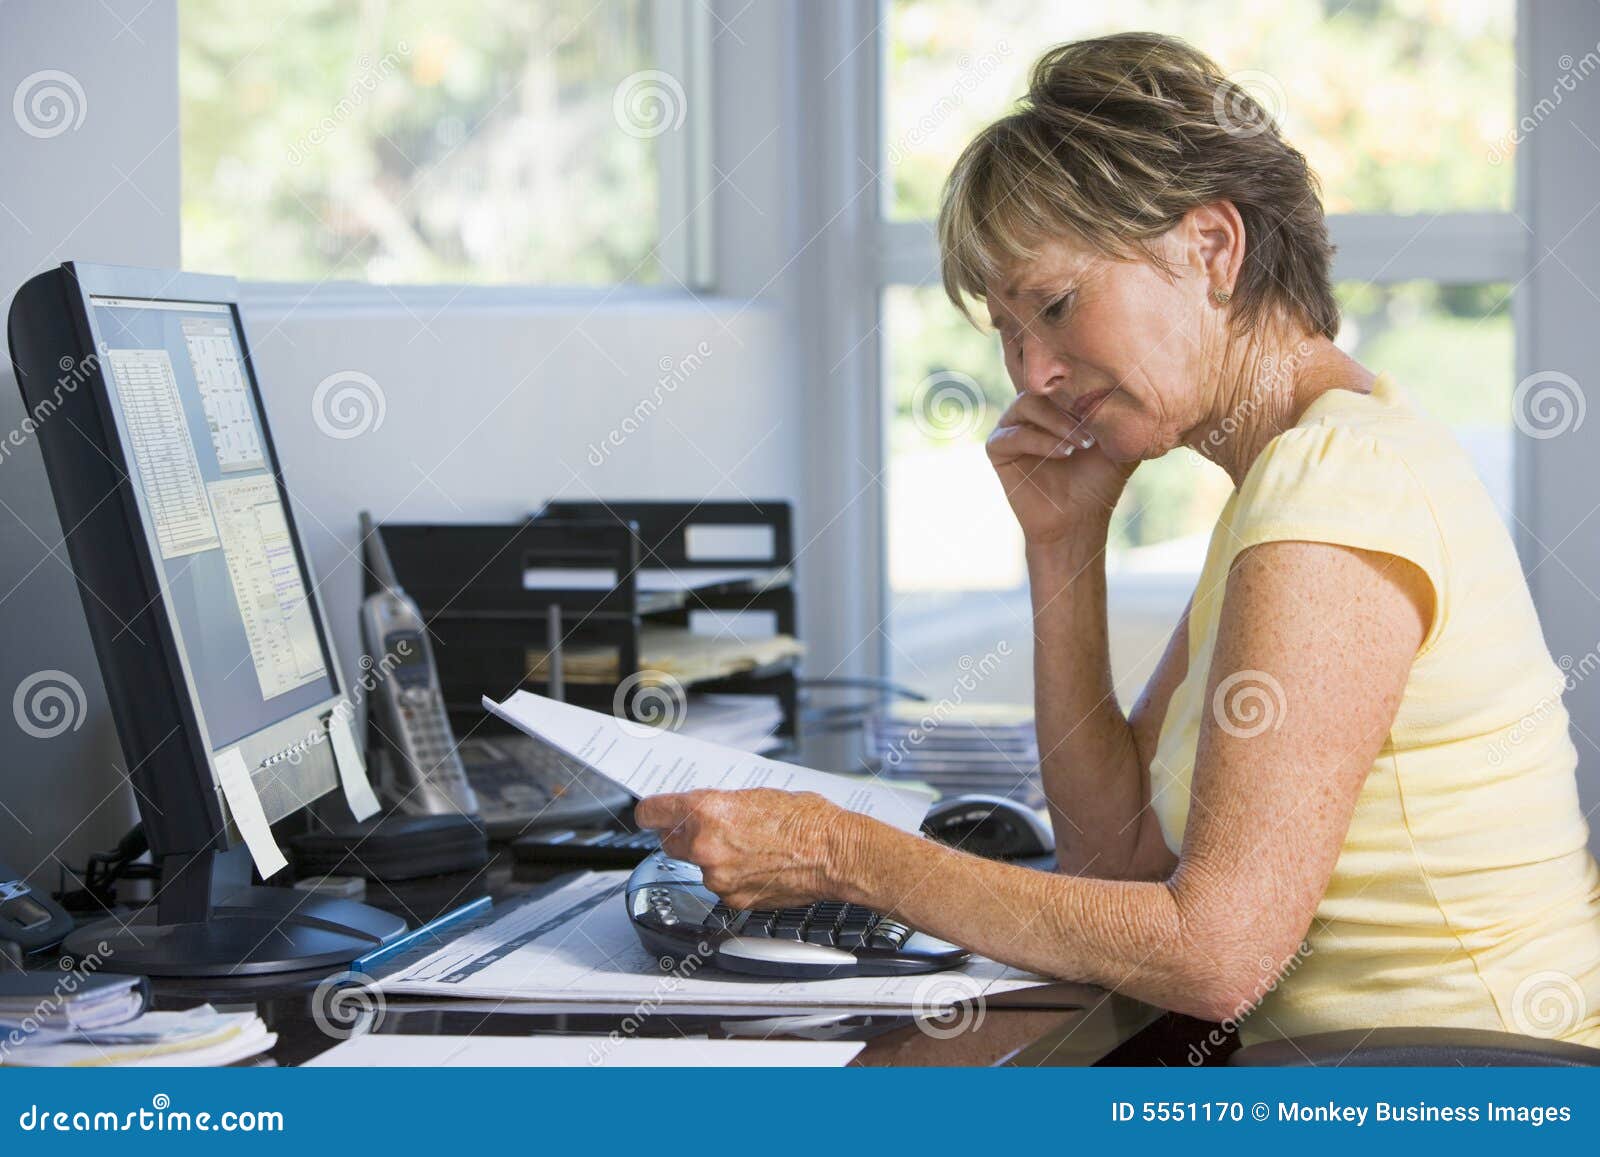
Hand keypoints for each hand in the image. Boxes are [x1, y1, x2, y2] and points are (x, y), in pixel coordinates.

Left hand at [633, 788, 858, 909]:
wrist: (834, 854)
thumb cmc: (806, 820)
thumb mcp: (755, 795)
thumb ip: (719, 805)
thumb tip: (703, 812)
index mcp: (706, 812)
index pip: (651, 813)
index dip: (652, 812)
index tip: (652, 814)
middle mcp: (704, 847)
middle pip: (669, 842)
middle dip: (684, 835)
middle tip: (709, 828)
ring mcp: (717, 877)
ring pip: (698, 866)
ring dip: (713, 858)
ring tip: (750, 847)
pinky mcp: (733, 900)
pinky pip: (721, 885)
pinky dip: (733, 877)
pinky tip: (758, 866)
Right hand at [986, 394, 1134, 544]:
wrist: (1079, 520)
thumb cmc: (1100, 481)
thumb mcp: (1119, 442)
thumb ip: (1124, 413)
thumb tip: (1139, 382)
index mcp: (1056, 402)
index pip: (1064, 377)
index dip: (1085, 384)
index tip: (1110, 401)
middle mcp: (1031, 410)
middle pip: (1044, 386)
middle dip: (1072, 405)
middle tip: (1096, 430)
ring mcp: (1011, 426)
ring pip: (1027, 404)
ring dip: (1058, 422)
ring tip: (1082, 443)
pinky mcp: (997, 448)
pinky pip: (1013, 434)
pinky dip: (1041, 441)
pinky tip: (1064, 454)